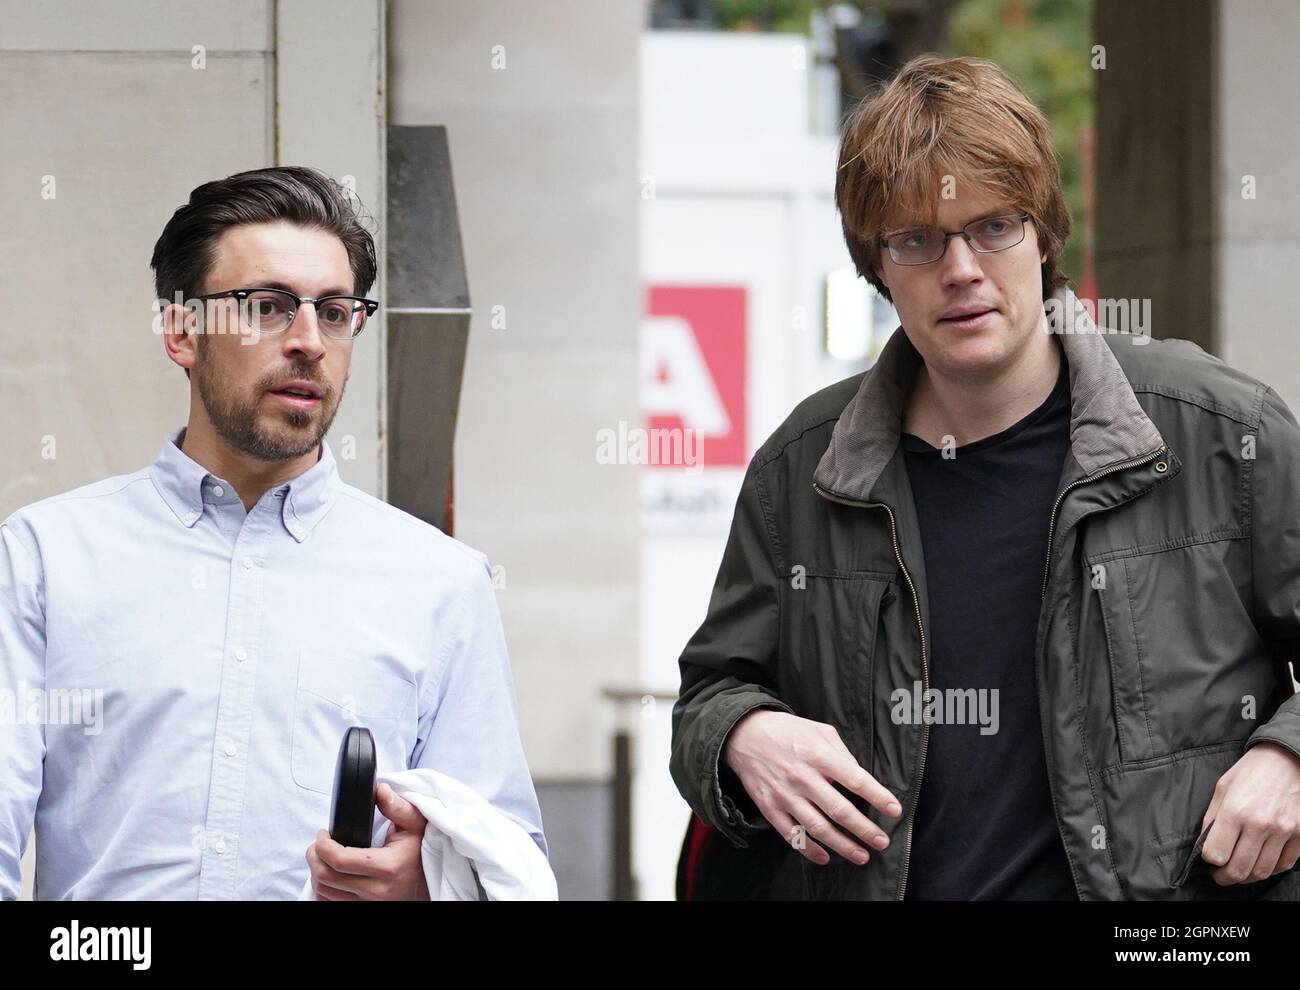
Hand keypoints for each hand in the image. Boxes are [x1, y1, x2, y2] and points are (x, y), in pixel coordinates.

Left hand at [305, 782, 430, 899]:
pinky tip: (330, 875)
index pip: (340, 860)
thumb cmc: (421, 854)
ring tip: (323, 857)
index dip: (323, 846)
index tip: (323, 834)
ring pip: (325, 893)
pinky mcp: (364, 910)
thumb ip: (397, 807)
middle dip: (314, 857)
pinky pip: (331, 904)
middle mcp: (376, 891)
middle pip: (326, 878)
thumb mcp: (416, 826)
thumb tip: (380, 790)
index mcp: (388, 867)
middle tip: (318, 844)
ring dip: (317, 873)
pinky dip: (324, 890)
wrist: (433, 884)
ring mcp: (369, 904)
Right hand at [723, 708, 902, 865]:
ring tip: (861, 855)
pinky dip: (809, 850)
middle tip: (882, 842)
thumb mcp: (819, 730)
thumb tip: (860, 777)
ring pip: (817, 827)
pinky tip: (825, 857)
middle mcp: (802, 777)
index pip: (855, 779)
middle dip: (864, 830)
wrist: (743, 734)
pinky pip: (791, 834)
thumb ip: (842, 753)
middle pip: (839, 810)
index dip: (877, 796)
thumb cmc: (787, 731)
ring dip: (842, 845)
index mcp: (818, 755)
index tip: (894, 810)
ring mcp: (784, 794)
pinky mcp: (769, 807)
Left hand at [1199, 741, 1299, 884]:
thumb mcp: (1222, 788)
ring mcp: (1284, 832)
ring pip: (1262, 871)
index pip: (1216, 854)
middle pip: (1239, 869)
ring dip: (1247, 876)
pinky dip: (1270, 868)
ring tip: (1239, 869)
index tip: (1209, 858)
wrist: (1287, 759)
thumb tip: (1205, 843)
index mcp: (1235, 811)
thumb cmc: (1252, 771)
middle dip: (1225, 877)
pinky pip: (1284, 864)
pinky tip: (1260, 860)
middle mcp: (1260, 824)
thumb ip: (1213, 818)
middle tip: (1220, 874)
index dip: (1209, 860)